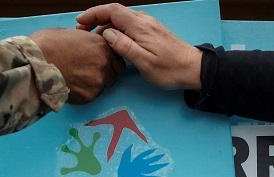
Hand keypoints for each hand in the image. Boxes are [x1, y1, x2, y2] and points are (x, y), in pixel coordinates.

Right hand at [30, 27, 123, 103]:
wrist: (35, 64)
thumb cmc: (47, 44)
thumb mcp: (70, 34)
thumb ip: (86, 41)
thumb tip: (85, 45)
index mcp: (101, 45)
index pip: (116, 55)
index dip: (108, 59)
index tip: (99, 61)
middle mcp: (104, 63)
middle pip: (114, 72)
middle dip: (105, 72)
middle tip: (89, 72)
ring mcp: (98, 81)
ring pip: (104, 85)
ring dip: (94, 83)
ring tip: (77, 80)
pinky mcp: (89, 96)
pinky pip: (91, 96)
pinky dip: (83, 93)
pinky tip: (71, 87)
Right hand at [76, 4, 202, 89]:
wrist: (193, 69)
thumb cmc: (170, 69)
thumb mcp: (144, 63)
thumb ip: (124, 46)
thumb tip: (107, 34)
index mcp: (139, 26)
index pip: (112, 10)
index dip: (94, 13)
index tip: (80, 22)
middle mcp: (144, 20)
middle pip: (115, 12)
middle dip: (96, 18)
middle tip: (82, 31)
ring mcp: (148, 24)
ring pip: (122, 18)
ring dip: (106, 24)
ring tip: (94, 38)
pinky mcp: (152, 31)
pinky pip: (129, 24)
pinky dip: (116, 28)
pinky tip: (112, 40)